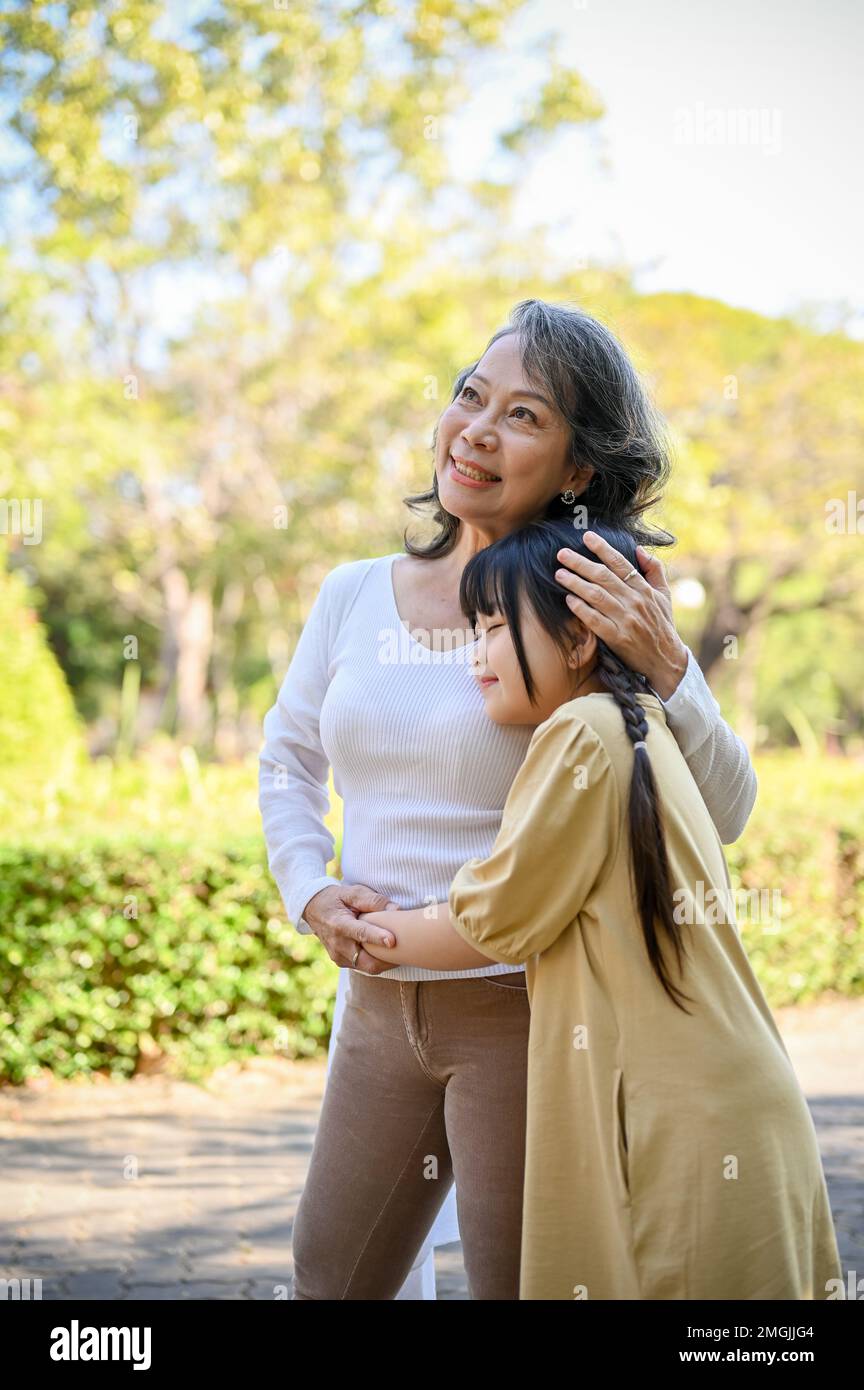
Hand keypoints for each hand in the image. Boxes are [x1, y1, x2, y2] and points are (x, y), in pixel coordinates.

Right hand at [301, 884, 400, 973]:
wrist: (313, 909)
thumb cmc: (337, 899)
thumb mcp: (352, 892)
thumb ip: (373, 900)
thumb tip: (395, 910)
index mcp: (339, 924)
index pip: (361, 933)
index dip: (377, 937)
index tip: (392, 941)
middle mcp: (338, 944)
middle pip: (367, 961)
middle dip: (388, 960)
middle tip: (407, 952)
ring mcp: (338, 956)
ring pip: (367, 967)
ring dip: (384, 962)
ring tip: (400, 952)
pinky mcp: (340, 962)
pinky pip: (363, 967)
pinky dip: (376, 961)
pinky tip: (385, 952)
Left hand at [554, 531, 687, 699]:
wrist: (666, 660)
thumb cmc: (662, 625)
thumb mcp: (665, 595)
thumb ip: (654, 570)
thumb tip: (639, 549)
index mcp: (644, 590)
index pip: (620, 564)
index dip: (603, 549)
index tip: (586, 537)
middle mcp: (635, 602)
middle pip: (604, 577)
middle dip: (581, 563)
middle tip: (562, 554)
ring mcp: (626, 620)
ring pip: (597, 596)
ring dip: (576, 583)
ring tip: (559, 574)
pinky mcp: (617, 638)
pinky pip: (596, 621)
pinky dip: (581, 609)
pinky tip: (569, 600)